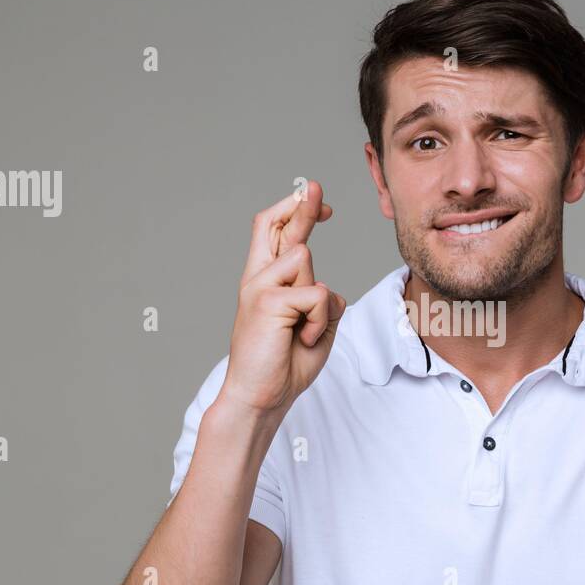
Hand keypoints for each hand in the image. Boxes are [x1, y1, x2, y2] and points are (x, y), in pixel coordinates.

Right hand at [220, 180, 346, 416]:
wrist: (260, 398)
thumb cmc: (284, 365)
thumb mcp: (313, 326)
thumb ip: (319, 301)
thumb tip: (326, 287)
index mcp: (266, 282)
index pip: (275, 233)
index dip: (296, 213)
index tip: (322, 207)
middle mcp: (257, 278)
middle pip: (278, 226)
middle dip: (302, 205)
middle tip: (316, 186)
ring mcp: (259, 287)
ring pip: (305, 260)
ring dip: (318, 299)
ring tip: (305, 330)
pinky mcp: (267, 301)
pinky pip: (316, 294)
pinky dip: (319, 320)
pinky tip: (304, 339)